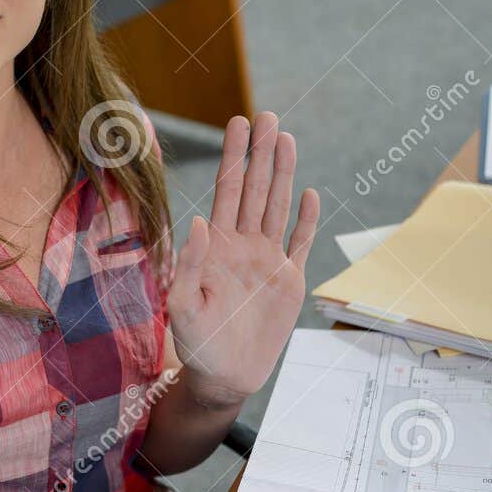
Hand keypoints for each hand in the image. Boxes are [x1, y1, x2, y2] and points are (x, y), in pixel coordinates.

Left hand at [167, 112, 319, 405]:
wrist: (223, 376)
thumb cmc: (195, 343)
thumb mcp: (182, 306)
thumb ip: (188, 265)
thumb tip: (200, 222)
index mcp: (216, 246)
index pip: (227, 190)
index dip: (234, 157)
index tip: (239, 122)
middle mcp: (243, 245)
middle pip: (255, 189)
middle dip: (261, 153)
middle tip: (267, 115)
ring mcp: (267, 259)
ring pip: (278, 206)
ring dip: (283, 173)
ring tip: (287, 138)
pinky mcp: (289, 280)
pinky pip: (300, 243)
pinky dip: (307, 219)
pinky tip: (310, 193)